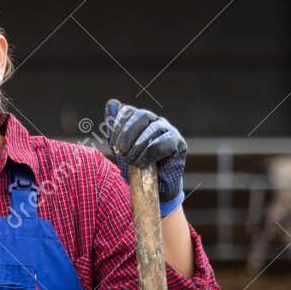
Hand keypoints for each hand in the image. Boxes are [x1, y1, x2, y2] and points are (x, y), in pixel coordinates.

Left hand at [104, 99, 186, 215]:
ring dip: (137, 147)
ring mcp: (168, 130)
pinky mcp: (178, 143)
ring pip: (152, 129)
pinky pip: (163, 142)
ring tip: (131, 161)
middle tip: (121, 153)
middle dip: (127, 134)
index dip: (118, 126)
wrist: (152, 185)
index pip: (128, 111)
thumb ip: (115, 128)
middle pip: (141, 115)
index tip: (114, 146)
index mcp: (140, 120)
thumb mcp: (120, 147)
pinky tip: (143, 163)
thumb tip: (112, 103)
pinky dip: (149, 153)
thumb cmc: (135, 165)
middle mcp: (155, 121)